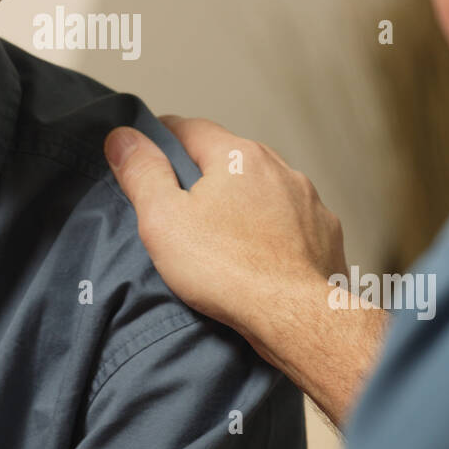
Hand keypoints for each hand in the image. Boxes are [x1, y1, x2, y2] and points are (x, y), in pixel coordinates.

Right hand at [104, 115, 384, 424]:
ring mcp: (308, 201)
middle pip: (230, 158)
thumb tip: (122, 137)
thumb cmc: (228, 271)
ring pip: (265, 189)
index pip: (190, 127)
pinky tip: (261, 254)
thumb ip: (142, 173)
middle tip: (180, 202)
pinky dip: (275, 230)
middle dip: (205, 173)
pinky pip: (292, 221)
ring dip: (244, 201)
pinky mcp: (326, 233)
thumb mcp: (164, 220)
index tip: (147, 153)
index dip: (163, 136)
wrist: (297, 320)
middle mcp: (279, 168)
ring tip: (222, 234)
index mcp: (237, 156)